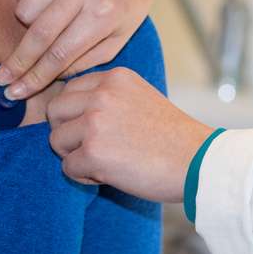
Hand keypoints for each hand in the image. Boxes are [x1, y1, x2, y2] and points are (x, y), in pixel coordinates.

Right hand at [0, 0, 172, 100]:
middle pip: (38, 35)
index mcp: (103, 13)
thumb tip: (47, 77)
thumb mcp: (119, 37)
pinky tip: (50, 0)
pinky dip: (30, 1)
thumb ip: (84, 61)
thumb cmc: (126, 0)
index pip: (60, 54)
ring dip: (29, 26)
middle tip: (1, 80)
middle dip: (17, 62)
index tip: (16, 92)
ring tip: (51, 22)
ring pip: (24, 11)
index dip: (35, 77)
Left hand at [47, 67, 213, 202]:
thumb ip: (108, 97)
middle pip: (55, 110)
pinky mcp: (93, 152)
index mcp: (115, 77)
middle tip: (91, 147)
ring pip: (56, 139)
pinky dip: (84, 176)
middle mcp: (102, 94)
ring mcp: (95, 122)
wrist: (197, 162)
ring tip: (103, 162)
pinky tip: (109, 175)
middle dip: (66, 132)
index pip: (69, 89)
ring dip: (74, 155)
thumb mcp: (139, 98)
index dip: (76, 113)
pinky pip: (67, 167)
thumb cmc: (172, 137)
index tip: (95, 129)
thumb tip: (71, 112)